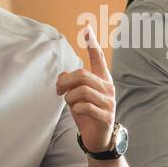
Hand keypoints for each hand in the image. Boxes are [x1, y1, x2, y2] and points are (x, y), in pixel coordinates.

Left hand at [56, 26, 116, 153]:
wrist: (98, 138)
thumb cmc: (87, 113)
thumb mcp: (76, 96)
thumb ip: (71, 84)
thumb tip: (62, 76)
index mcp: (102, 79)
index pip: (97, 58)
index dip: (92, 43)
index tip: (86, 28)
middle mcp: (107, 88)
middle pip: (82, 75)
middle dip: (65, 82)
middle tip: (58, 91)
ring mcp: (108, 102)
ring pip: (82, 91)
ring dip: (69, 97)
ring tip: (69, 103)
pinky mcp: (105, 116)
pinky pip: (84, 106)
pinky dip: (75, 108)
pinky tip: (77, 112)